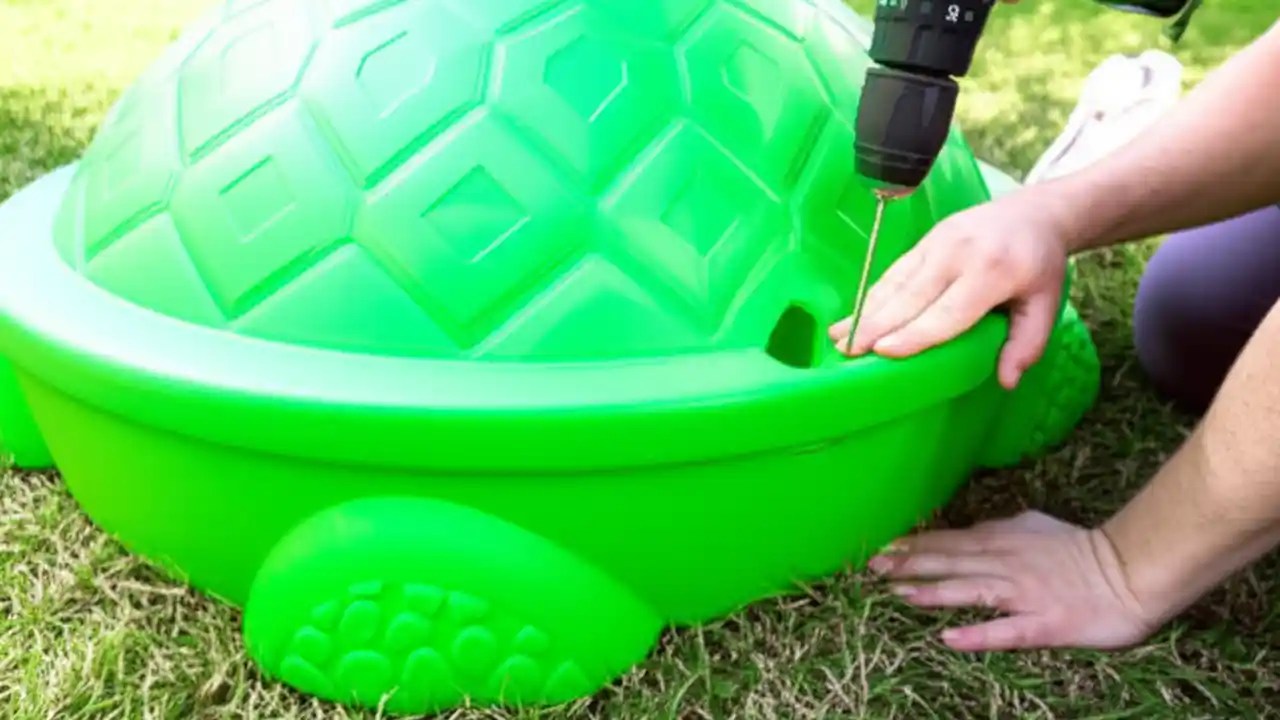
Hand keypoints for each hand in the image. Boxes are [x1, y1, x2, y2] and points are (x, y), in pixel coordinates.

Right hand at [828, 190, 1075, 388]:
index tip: (883, 352)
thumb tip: (1007, 381)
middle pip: (910, 297)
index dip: (914, 333)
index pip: (947, 311)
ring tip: (838, 336)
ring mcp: (938, 243)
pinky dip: (872, 295)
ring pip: (895, 282)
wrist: (1034, 212)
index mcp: (993, 272)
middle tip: (847, 350)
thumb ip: (1028, 343)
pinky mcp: (925, 240)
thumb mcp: (1047, 305)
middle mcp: (959, 254)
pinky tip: (854, 314)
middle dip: (875, 326)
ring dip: (864, 311)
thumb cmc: (1038, 265)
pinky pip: (895, 271)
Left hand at [868, 511, 1157, 651]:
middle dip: (910, 564)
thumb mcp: (1035, 526)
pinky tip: (948, 640)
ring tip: (897, 593)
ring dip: (933, 592)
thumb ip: (1002, 528)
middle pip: (951, 563)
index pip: (951, 541)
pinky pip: (1006, 632)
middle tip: (873, 567)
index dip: (916, 544)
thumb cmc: (1084, 550)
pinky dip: (977, 635)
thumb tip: (975, 529)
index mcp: (1004, 541)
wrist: (1132, 571)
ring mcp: (1024, 595)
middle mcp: (1007, 565)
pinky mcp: (1043, 625)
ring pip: (970, 592)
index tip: (884, 547)